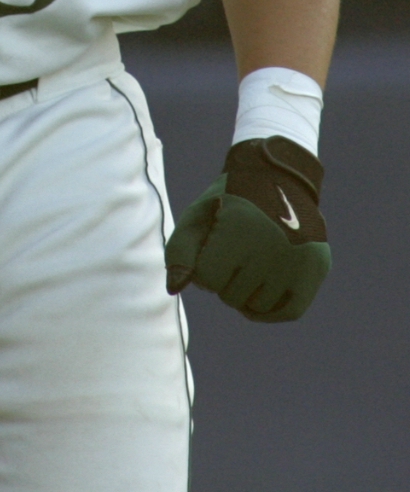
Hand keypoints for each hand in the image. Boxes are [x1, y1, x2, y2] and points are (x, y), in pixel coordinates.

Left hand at [165, 136, 330, 321]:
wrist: (277, 179)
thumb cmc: (229, 202)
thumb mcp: (198, 215)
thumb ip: (179, 251)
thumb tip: (174, 289)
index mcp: (238, 228)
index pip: (207, 279)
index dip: (204, 264)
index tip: (213, 244)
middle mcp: (271, 246)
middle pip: (230, 297)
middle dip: (225, 278)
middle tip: (234, 250)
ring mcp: (297, 260)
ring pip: (257, 308)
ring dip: (247, 292)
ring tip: (250, 262)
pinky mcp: (316, 269)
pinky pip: (288, 312)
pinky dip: (271, 310)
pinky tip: (262, 291)